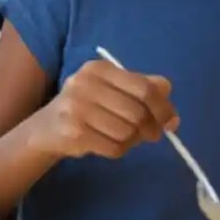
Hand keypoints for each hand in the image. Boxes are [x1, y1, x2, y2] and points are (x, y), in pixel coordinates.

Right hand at [30, 60, 177, 160]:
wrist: (46, 128)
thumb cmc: (88, 106)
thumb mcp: (114, 89)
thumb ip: (146, 90)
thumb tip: (172, 118)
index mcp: (98, 68)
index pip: (144, 88)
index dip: (163, 108)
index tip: (170, 122)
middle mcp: (85, 84)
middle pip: (137, 113)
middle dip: (149, 128)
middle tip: (148, 134)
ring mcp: (76, 108)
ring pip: (127, 132)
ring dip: (130, 140)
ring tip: (119, 136)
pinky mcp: (73, 132)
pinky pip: (114, 148)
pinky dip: (117, 150)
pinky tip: (105, 144)